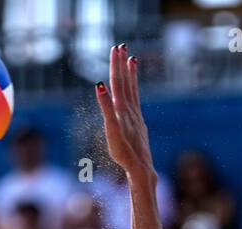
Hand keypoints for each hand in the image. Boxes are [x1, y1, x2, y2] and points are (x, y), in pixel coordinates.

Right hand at [95, 44, 155, 182]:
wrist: (141, 168)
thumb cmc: (124, 152)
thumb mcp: (112, 130)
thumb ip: (105, 106)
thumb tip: (100, 85)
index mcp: (123, 109)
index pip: (118, 82)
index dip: (117, 65)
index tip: (117, 48)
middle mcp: (131, 110)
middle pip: (125, 82)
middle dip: (122, 64)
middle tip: (121, 46)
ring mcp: (136, 116)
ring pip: (133, 90)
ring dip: (131, 74)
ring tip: (132, 60)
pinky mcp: (139, 124)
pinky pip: (136, 102)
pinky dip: (134, 90)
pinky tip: (133, 89)